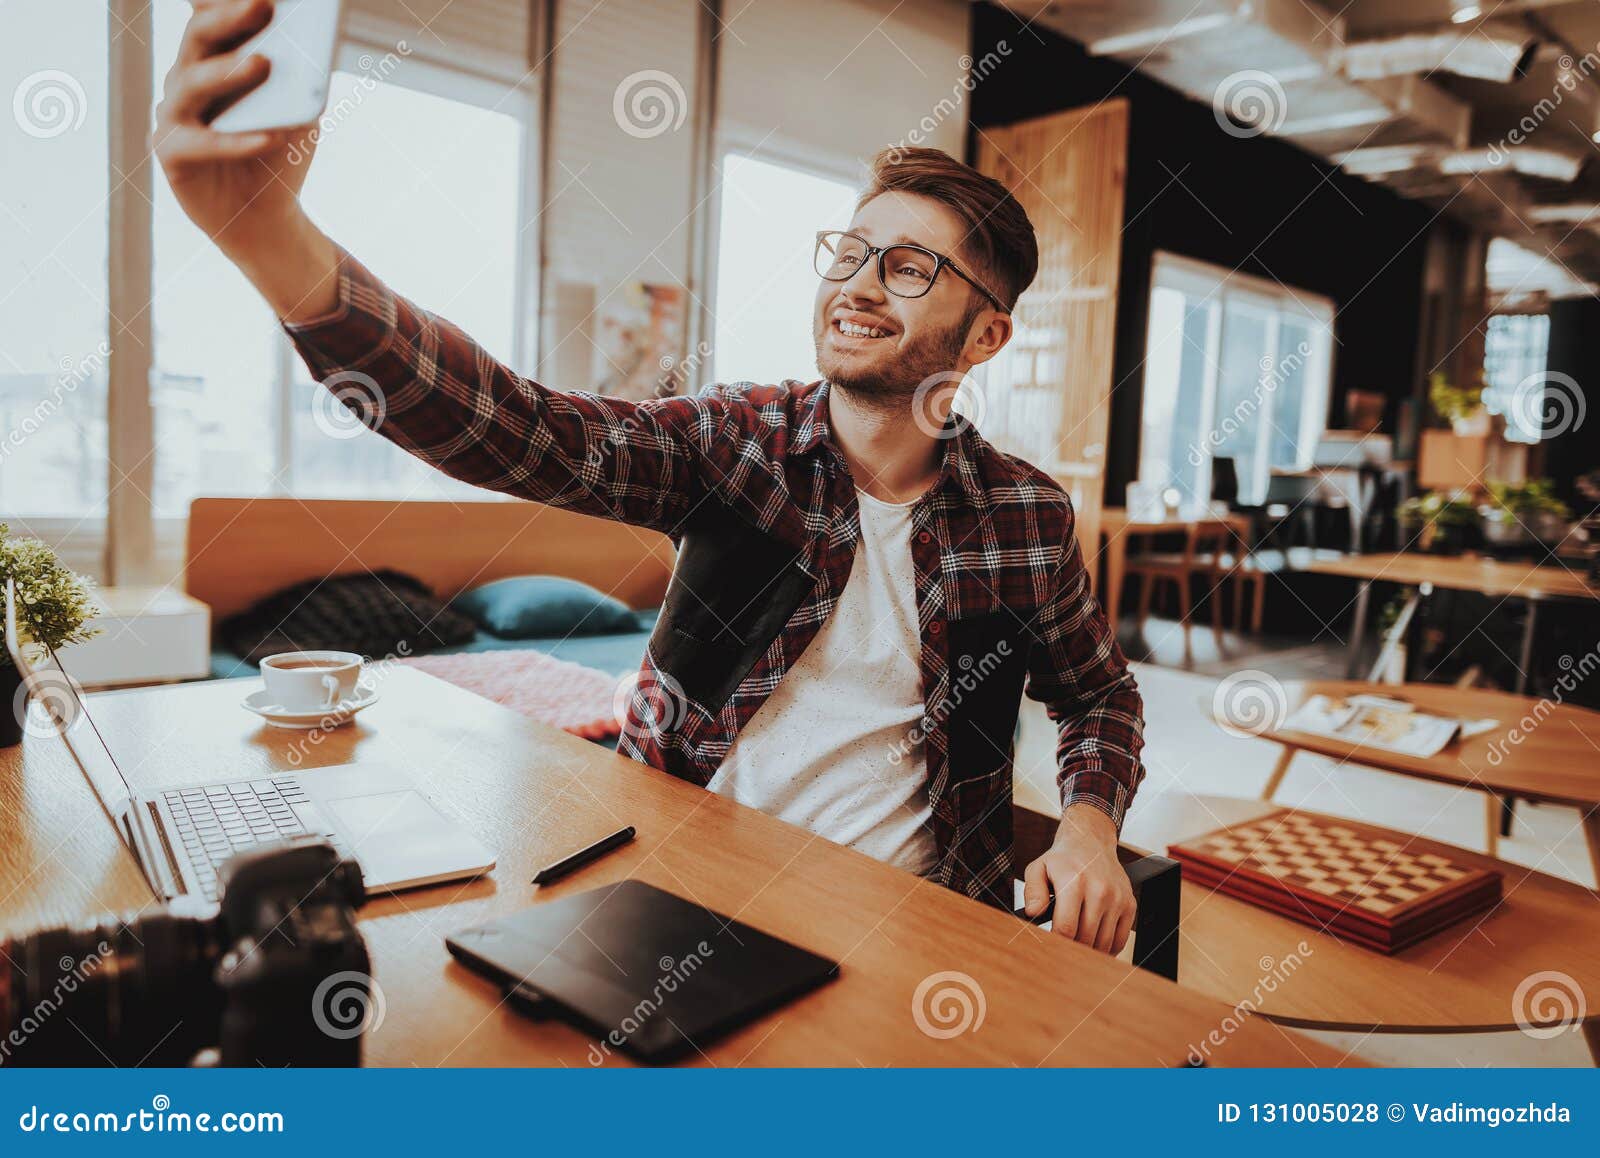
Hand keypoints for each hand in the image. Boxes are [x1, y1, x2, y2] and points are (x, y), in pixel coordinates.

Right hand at [154, 0, 337, 318]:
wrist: (265, 215)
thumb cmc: (278, 154)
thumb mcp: (300, 113)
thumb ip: (301, 81)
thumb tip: (310, 51)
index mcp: (214, 60)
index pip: (210, 16)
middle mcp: (186, 78)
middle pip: (198, 38)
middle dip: (229, 18)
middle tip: (261, 4)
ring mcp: (174, 114)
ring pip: (191, 83)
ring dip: (227, 72)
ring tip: (261, 63)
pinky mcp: (171, 153)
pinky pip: (202, 143)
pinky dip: (237, 140)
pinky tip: (269, 136)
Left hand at [1022, 804, 1136, 953]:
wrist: (1091, 841)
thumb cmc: (1063, 860)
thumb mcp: (1038, 868)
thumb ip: (1032, 891)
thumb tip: (1032, 913)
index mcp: (1074, 882)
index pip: (1066, 928)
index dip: (1055, 943)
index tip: (1050, 946)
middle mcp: (1099, 890)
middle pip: (1085, 938)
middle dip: (1071, 949)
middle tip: (1061, 949)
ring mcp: (1117, 898)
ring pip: (1104, 943)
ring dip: (1089, 951)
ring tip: (1076, 946)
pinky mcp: (1129, 904)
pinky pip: (1120, 939)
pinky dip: (1108, 948)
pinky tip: (1095, 944)